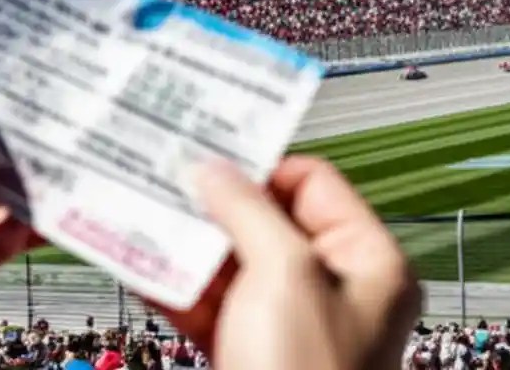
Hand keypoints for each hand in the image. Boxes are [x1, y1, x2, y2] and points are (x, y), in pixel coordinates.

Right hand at [160, 155, 421, 369]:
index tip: (205, 159)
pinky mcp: (250, 354)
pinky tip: (140, 264)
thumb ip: (248, 211)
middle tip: (163, 183)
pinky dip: (176, 287)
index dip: (258, 170)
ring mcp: (289, 326)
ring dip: (186, 245)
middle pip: (265, 223)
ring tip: (140, 217)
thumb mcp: (285, 275)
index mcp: (369, 263)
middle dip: (211, 208)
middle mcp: (334, 290)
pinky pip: (211, 307)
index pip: (312, 185)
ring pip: (231, 265)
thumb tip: (214, 170)